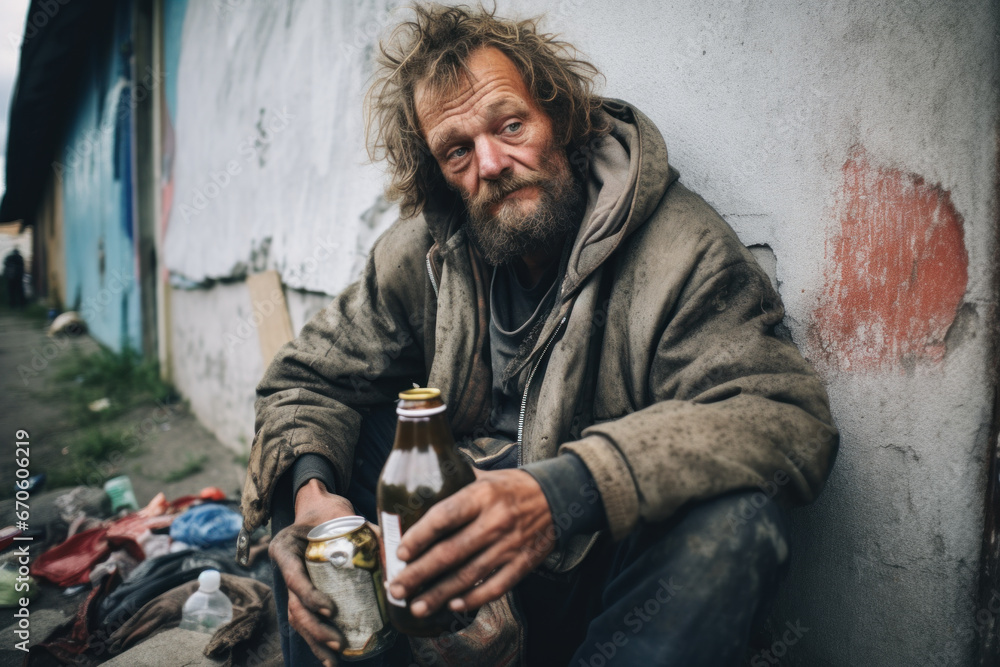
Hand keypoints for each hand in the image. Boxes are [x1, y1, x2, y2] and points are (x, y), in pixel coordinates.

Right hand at [269, 480, 353, 666]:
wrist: (316, 508)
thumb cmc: (329, 510)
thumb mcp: (342, 514)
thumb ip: (365, 531)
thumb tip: (394, 554)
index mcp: (286, 547)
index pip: (293, 576)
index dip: (309, 596)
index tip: (329, 610)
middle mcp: (284, 567)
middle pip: (294, 605)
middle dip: (315, 628)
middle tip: (337, 642)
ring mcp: (290, 582)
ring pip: (297, 618)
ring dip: (315, 640)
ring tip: (334, 658)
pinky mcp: (300, 593)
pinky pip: (305, 618)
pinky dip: (316, 639)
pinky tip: (330, 657)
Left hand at [387, 469, 553, 617]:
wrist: (558, 496)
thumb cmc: (511, 487)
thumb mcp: (484, 478)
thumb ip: (454, 484)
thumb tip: (416, 487)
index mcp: (482, 496)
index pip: (445, 516)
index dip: (420, 536)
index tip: (401, 552)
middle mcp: (495, 522)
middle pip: (451, 552)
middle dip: (419, 573)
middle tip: (396, 587)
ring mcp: (510, 546)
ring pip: (469, 576)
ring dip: (439, 594)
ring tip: (416, 606)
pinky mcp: (523, 564)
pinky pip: (496, 587)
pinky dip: (474, 599)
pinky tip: (453, 606)